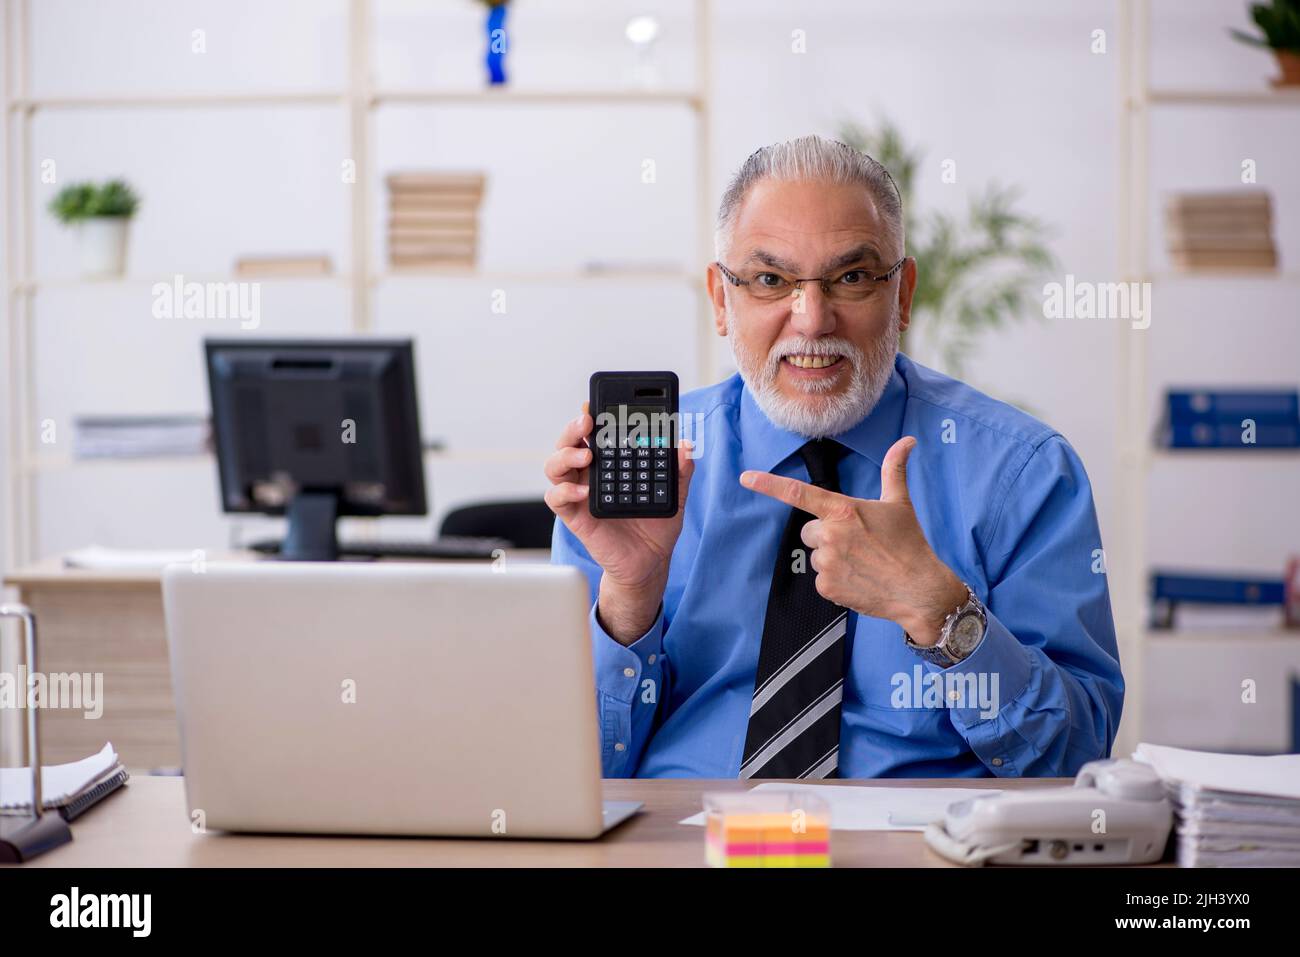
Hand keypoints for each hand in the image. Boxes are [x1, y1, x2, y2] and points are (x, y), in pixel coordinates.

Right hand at [544, 402, 694, 643]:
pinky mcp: (574, 516)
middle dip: (573, 428)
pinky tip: (583, 491)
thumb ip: (680, 471)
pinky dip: (565, 491)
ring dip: (565, 455)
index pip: (594, 433)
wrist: (650, 562)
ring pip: (555, 465)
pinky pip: (556, 498)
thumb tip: (685, 445)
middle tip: (586, 422)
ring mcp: (579, 493)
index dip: (590, 416)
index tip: (594, 405)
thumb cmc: (656, 526)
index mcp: (611, 463)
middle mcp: (591, 474)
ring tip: (586, 456)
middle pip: (569, 443)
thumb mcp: (674, 495)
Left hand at [740, 437, 966, 646]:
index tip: (745, 477)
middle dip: (827, 535)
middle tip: (858, 544)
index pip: (798, 493)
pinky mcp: (827, 588)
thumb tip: (906, 441)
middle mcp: (830, 535)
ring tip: (863, 564)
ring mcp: (827, 563)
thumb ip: (894, 469)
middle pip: (810, 531)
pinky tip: (859, 581)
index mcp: (842, 511)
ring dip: (833, 559)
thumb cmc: (909, 543)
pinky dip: (837, 581)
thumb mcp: (899, 503)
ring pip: (816, 555)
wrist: (919, 590)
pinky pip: (821, 580)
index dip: (768, 484)